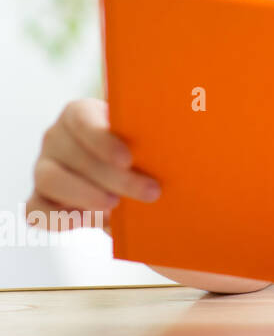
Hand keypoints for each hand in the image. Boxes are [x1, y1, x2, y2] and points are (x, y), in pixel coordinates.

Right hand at [27, 98, 160, 235]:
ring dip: (86, 195)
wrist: (130, 181)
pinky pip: (36, 210)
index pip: (80, 117)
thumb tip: (176, 147)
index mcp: (80, 114)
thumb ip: (153, 141)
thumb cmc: (143, 153)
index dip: (101, 139)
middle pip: (74, 154)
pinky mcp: (39, 198)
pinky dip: (57, 218)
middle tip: (150, 192)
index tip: (129, 159)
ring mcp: (44, 168)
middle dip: (114, 176)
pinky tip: (84, 222)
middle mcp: (57, 138)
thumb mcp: (148, 141)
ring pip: (50, 179)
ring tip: (117, 205)